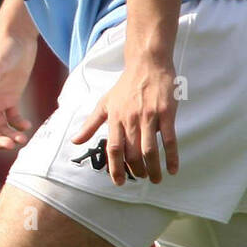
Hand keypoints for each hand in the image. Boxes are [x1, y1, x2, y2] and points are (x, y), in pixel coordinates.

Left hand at [72, 55, 179, 184]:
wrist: (147, 64)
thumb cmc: (125, 85)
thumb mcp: (104, 103)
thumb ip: (90, 124)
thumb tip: (74, 141)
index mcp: (115, 118)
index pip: (113, 149)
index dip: (115, 168)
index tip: (118, 182)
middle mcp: (131, 119)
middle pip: (132, 153)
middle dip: (136, 170)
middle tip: (141, 178)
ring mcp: (149, 116)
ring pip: (150, 150)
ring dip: (152, 169)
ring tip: (155, 179)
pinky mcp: (166, 113)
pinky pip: (170, 140)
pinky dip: (172, 157)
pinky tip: (172, 169)